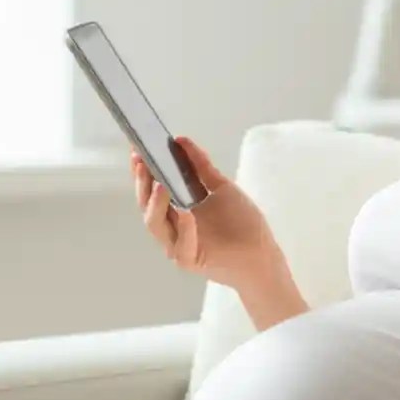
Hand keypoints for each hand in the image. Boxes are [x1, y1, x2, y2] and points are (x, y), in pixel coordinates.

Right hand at [131, 136, 283, 292]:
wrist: (262, 254)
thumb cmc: (242, 224)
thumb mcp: (221, 187)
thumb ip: (201, 166)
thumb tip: (181, 140)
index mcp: (175, 209)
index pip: (151, 189)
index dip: (142, 171)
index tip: (137, 150)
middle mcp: (171, 227)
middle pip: (147, 205)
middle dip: (142, 183)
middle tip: (142, 162)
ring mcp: (178, 245)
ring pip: (155, 224)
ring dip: (156, 204)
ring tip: (160, 184)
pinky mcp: (190, 260)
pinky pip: (181, 244)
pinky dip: (183, 227)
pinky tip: (185, 211)